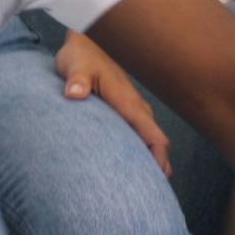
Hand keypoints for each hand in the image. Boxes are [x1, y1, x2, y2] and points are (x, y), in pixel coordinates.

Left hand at [54, 33, 171, 173]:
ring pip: (148, 137)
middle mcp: (135, 107)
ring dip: (150, 158)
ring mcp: (131, 107)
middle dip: (159, 167)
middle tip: (152, 195)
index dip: (160, 159)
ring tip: (144, 185)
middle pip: (156, 142)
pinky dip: (141, 148)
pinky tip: (129, 162)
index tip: (160, 181)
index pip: (154, 136)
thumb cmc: (81, 55)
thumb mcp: (75, 66)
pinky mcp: (123, 107)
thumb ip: (76, 80)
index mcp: (128, 103)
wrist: (85, 40)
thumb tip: (74, 93)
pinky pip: (139, 132)